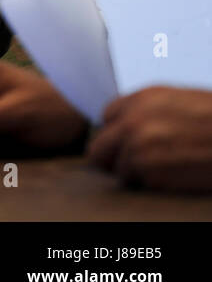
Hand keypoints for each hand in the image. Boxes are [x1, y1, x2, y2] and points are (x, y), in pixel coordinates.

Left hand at [88, 87, 211, 191]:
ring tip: (168, 167)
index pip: (107, 117)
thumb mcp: (182, 101)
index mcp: (142, 98)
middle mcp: (132, 119)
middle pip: (99, 148)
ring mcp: (136, 144)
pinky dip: (151, 184)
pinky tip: (174, 175)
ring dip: (136, 173)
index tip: (132, 142)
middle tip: (135, 165)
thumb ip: (150, 109)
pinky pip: (136, 183)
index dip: (119, 132)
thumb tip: (126, 124)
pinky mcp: (146, 169)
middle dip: (114, 158)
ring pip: (117, 169)